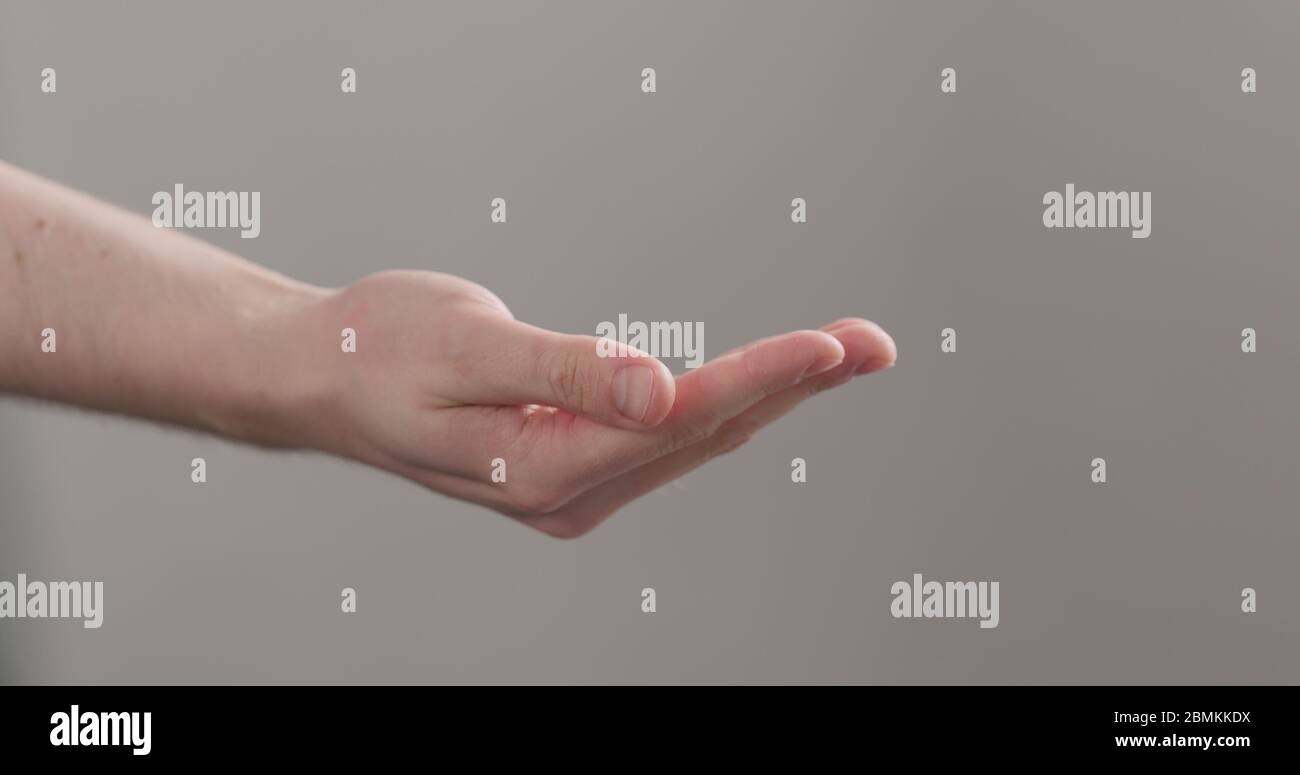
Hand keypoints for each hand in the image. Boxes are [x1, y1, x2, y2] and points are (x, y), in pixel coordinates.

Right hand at [295, 270, 896, 536]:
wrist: (321, 379)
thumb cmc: (375, 351)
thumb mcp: (464, 344)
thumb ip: (565, 368)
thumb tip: (659, 385)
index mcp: (538, 466)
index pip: (676, 419)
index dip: (761, 378)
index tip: (835, 346)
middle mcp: (565, 492)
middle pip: (703, 433)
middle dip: (793, 384)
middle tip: (875, 344)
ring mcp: (570, 488)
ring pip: (692, 439)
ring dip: (768, 394)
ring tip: (843, 353)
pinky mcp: (569, 468)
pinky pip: (663, 439)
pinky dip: (719, 404)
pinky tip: (764, 381)